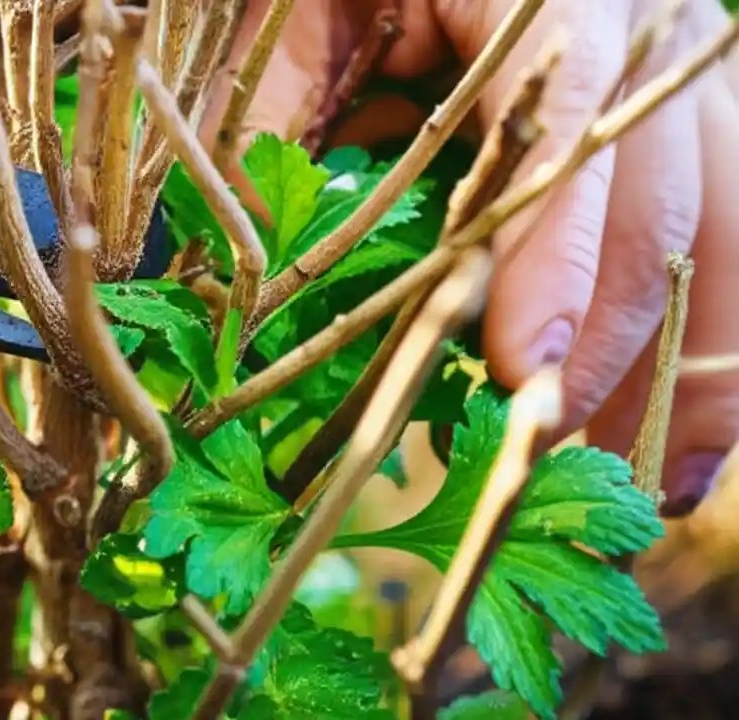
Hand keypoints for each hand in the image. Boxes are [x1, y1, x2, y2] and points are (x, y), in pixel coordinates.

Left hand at [202, 0, 738, 515]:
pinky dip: (714, 339)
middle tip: (546, 450)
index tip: (524, 369)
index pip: (569, 128)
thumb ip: (276, 110)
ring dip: (687, 365)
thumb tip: (245, 260)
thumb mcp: (301, 11)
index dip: (553, 257)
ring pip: (721, 229)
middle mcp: (647, 27)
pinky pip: (728, 234)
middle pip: (658, 198)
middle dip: (611, 340)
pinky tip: (691, 436)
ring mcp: (683, 79)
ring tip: (643, 485)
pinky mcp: (689, 127)